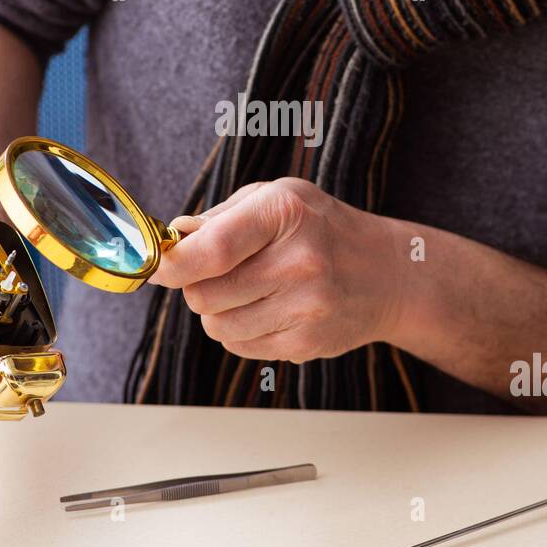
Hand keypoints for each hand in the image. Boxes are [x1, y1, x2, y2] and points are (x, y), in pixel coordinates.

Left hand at [148, 178, 408, 363]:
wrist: (389, 274)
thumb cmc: (323, 229)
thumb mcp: (278, 199)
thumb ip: (220, 217)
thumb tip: (172, 238)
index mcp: (286, 212)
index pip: (213, 249)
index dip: (172, 264)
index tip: (157, 268)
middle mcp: (300, 260)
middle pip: (204, 294)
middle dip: (196, 286)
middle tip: (217, 274)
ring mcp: (307, 306)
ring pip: (217, 326)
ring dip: (218, 312)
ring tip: (249, 292)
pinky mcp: (308, 342)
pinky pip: (241, 347)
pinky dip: (241, 332)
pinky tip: (269, 310)